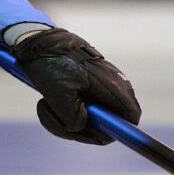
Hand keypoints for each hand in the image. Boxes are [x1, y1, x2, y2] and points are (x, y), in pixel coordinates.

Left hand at [10, 28, 140, 144]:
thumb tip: (81, 126)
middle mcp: (113, 88)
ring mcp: (102, 89)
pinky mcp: (89, 90)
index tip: (91, 130)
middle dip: (77, 127)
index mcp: (113, 86)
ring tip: (45, 105)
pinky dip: (62, 113)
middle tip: (54, 116)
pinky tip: (47, 102)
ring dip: (64, 120)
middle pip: (105, 124)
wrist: (42, 44)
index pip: (131, 117)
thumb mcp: (59, 94)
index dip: (117, 130)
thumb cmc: (53, 65)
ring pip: (88, 120)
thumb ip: (75, 117)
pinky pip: (79, 112)